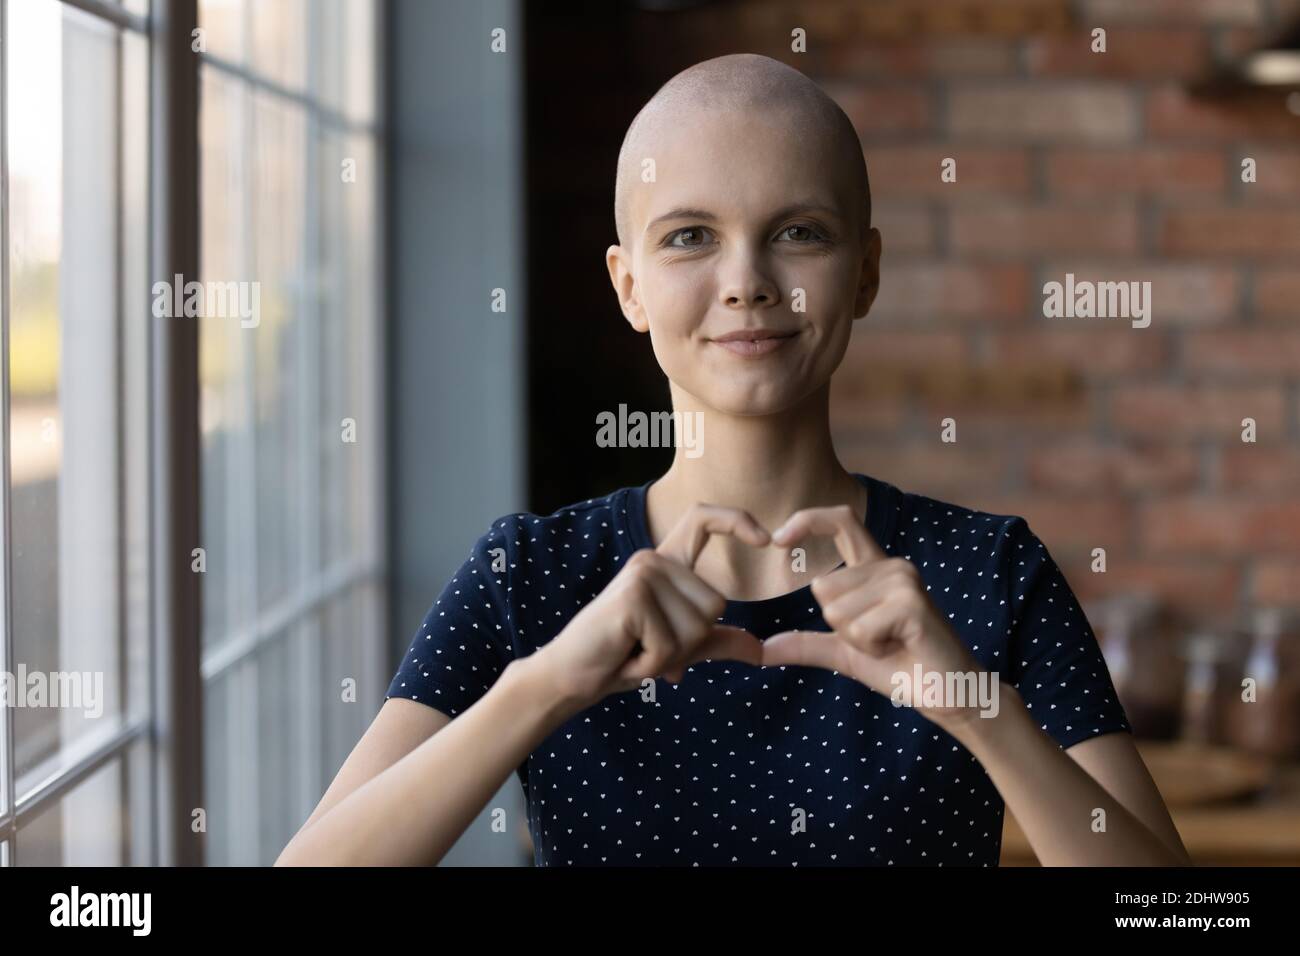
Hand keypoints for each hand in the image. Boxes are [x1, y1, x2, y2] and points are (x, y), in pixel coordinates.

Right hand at [536, 503, 769, 711]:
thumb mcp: (678, 648)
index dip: (736, 520)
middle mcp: (653, 560)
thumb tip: (761, 651)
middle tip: (648, 647)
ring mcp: (642, 575)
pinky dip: (653, 664)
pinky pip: (670, 645)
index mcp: (664, 563)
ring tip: (635, 650)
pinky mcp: (632, 598)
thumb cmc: (621, 657)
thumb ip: (717, 642)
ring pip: (696, 628)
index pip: (702, 520)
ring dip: (669, 657)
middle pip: (715, 605)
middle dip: (689, 644)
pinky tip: (626, 657)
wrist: (571, 676)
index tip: (766, 539)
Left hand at [762, 504, 990, 730]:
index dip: (807, 520)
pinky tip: (900, 648)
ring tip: (892, 643)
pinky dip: (870, 648)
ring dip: (857, 640)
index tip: (777, 541)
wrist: (949, 693)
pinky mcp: (911, 603)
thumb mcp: (845, 652)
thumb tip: (762, 649)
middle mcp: (891, 566)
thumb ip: (806, 644)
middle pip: (822, 588)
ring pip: (836, 611)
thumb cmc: (902, 667)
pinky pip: (858, 629)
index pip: (840, 521)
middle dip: (839, 626)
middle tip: (879, 638)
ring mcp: (903, 580)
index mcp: (876, 568)